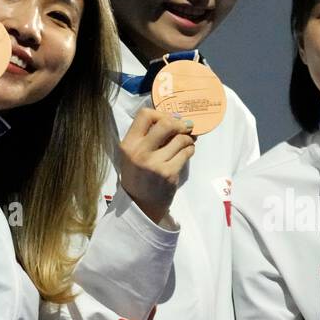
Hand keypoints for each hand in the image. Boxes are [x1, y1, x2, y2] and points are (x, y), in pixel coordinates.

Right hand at [118, 108, 195, 222]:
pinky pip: (185, 153)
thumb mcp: (133, 154)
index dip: (160, 114)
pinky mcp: (169, 173)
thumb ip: (147, 137)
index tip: (168, 121)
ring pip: (180, 139)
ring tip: (187, 141)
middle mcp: (140, 152)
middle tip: (184, 128)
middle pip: (166, 123)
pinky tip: (188, 151)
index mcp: (128, 144)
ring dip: (188, 138)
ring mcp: (155, 163)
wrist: (141, 205)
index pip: (145, 115)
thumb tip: (174, 118)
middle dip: (179, 124)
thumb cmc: (138, 176)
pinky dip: (190, 149)